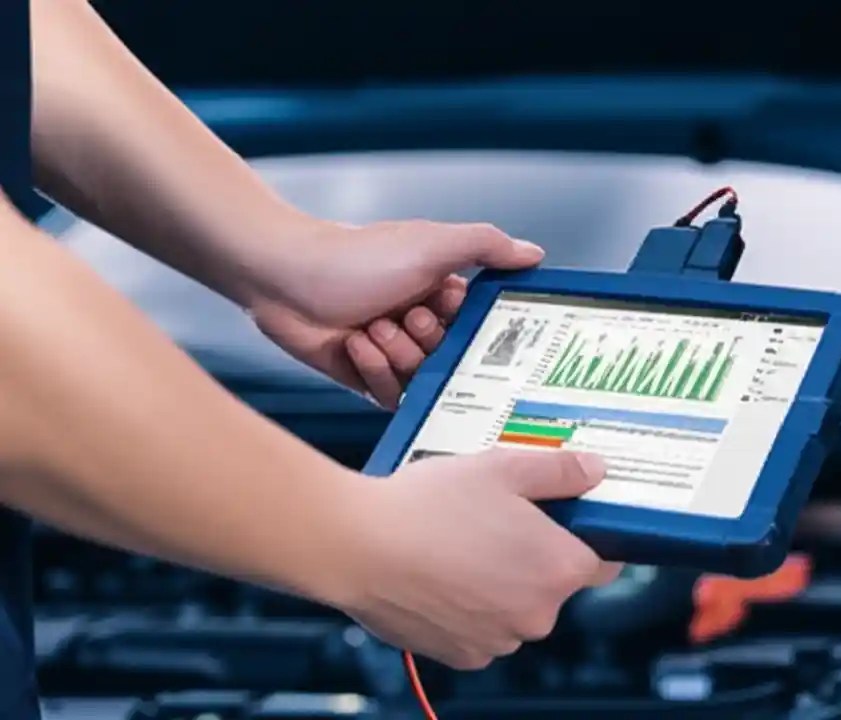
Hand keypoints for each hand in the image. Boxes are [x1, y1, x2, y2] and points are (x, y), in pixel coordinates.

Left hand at [249, 219, 543, 407]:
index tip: (448, 306)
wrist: (283, 278)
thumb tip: (534, 254)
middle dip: (429, 339)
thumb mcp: (432, 243)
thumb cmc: (353, 255)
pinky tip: (356, 343)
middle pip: (454, 356)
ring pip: (423, 378)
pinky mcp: (365, 377)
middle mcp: (420, 322)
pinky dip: (375, 369)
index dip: (469, 323)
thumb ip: (488, 246)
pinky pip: (390, 395)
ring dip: (399, 354)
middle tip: (407, 316)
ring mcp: (393, 352)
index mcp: (440, 290)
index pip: (481, 323)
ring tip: (374, 326)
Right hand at [334, 449, 621, 669]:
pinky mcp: (463, 655)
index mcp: (560, 568)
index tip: (563, 523)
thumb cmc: (428, 506)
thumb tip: (594, 472)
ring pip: (516, 608)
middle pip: (554, 585)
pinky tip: (442, 574)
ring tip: (460, 545)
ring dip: (500, 585)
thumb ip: (559, 471)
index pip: (603, 561)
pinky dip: (469, 608)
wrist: (357, 546)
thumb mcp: (502, 467)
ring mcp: (500, 640)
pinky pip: (482, 630)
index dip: (583, 538)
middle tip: (497, 521)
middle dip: (533, 558)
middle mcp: (538, 614)